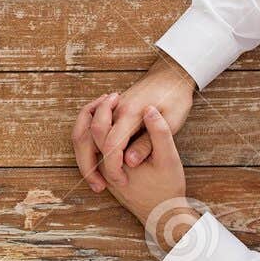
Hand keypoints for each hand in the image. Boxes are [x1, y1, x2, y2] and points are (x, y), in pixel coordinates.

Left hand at [74, 97, 197, 246]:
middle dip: (92, 113)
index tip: (116, 96)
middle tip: (109, 96)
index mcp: (115, 162)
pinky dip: (99, 133)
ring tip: (109, 105)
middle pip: (83, 136)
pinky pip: (95, 149)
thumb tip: (150, 110)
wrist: (163, 214)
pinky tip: (114, 122)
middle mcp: (103, 168)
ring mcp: (102, 172)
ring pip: (87, 143)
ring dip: (93, 122)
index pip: (98, 130)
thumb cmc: (168, 187)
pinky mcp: (107, 173)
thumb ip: (158, 134)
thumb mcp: (169, 158)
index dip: (105, 109)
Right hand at [84, 53, 196, 189]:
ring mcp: (110, 109)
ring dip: (84, 156)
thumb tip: (130, 162)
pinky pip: (88, 127)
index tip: (120, 181)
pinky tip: (96, 160)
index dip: (112, 167)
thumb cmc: (176, 98)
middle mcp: (115, 110)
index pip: (112, 144)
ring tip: (96, 178)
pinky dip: (86, 144)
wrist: (172, 74)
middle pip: (87, 138)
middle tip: (99, 187)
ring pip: (83, 132)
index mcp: (131, 113)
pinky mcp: (110, 110)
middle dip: (88, 166)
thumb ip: (149, 143)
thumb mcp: (173, 122)